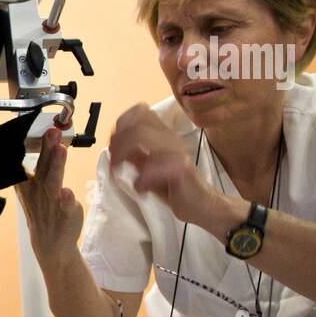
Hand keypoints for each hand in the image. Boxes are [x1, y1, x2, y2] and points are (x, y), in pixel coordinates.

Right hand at [16, 125, 84, 265]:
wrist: (50, 242)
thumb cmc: (43, 209)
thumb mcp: (35, 185)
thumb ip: (41, 162)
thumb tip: (47, 137)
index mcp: (28, 182)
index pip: (28, 159)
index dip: (32, 143)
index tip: (37, 127)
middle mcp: (38, 190)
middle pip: (42, 165)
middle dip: (46, 148)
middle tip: (51, 132)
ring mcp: (51, 202)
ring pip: (53, 182)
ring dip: (56, 166)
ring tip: (60, 150)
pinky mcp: (66, 213)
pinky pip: (65, 206)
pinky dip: (66, 199)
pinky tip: (67, 192)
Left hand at [108, 103, 216, 225]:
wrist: (202, 205)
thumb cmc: (175, 188)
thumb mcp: (149, 169)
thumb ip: (136, 156)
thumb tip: (115, 146)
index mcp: (163, 136)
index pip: (140, 112)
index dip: (121, 124)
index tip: (113, 145)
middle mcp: (170, 140)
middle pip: (136, 125)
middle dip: (117, 143)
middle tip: (114, 164)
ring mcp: (177, 152)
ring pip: (142, 137)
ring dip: (122, 156)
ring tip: (120, 173)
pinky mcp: (182, 169)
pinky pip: (155, 165)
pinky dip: (141, 178)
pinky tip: (140, 189)